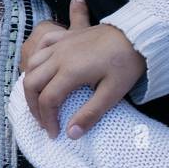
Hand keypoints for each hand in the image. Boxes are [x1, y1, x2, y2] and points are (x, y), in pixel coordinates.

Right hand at [21, 0, 145, 138]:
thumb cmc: (127, 63)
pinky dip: (36, 58)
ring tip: (39, 100)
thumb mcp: (113, 93)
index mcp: (70, 71)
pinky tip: (41, 69)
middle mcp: (59, 57)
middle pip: (31, 83)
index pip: (47, 100)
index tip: (54, 133)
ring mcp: (61, 44)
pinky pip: (42, 45)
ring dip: (31, 85)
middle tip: (43, 121)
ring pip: (32, 65)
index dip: (47, 120)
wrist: (138, 33)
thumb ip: (91, 114)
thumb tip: (71, 134)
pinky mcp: (66, 36)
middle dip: (33, 106)